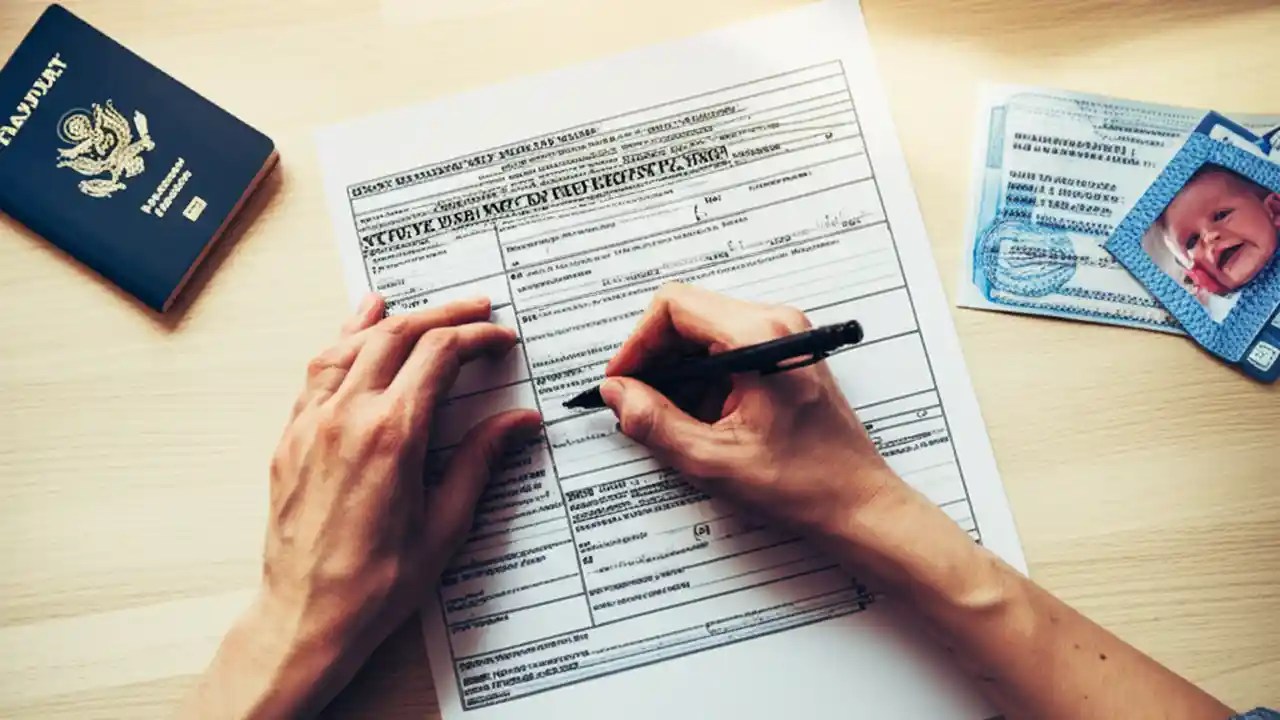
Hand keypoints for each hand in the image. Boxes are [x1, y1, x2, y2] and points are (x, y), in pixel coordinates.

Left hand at [181, 293, 539, 718]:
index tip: (501, 338)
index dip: (477, 337)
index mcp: (393, 433)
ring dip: (390, 319)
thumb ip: (482, 460)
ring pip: (351, 344)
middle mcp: (348, 415)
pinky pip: (317, 371)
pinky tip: (354, 332)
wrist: (306, 617)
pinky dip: (341, 342)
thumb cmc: (377, 583)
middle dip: (443, 315)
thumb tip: (519, 422)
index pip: (440, 354)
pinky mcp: (291, 438)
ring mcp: (312, 422)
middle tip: (477, 310)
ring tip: (415, 305)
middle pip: (398, 334)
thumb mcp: (446, 523)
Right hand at [600, 283, 902, 546]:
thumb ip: (655, 423)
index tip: (621, 381)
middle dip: (655, 362)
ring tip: (672, 424)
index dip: (637, 343)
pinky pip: (726, 354)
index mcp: (760, 337)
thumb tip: (617, 394)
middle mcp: (776, 325)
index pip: (675, 306)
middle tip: (636, 405)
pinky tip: (700, 424)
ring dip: (678, 377)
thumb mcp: (713, 460)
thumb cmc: (803, 484)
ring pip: (703, 337)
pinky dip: (702, 384)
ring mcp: (783, 339)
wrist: (857, 505)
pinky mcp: (784, 358)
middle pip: (688, 317)